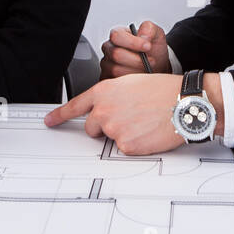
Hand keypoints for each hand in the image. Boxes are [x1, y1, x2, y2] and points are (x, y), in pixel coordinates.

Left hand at [44, 72, 224, 154]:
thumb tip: (107, 109)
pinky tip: (148, 132)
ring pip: (110, 138)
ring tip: (143, 123)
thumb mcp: (132, 84)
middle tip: (128, 120)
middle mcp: (104, 110)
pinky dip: (136, 144)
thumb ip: (113, 96)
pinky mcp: (125, 145)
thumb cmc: (163, 91)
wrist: (183, 103)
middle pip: (91, 127)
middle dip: (105, 127)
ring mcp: (113, 129)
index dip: (60, 116)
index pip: (75, 106)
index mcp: (104, 92)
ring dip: (123, 134)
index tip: (50, 121)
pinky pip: (125, 149)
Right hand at [100, 21, 170, 78]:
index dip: (133, 42)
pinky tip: (140, 77)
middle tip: (151, 61)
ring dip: (136, 71)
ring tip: (147, 69)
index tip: (148, 46)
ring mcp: (106, 65)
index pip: (116, 36)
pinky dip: (131, 82)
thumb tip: (143, 37)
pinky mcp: (108, 79)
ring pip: (116, 70)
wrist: (157, 67)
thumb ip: (149, 29)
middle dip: (137, 60)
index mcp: (117, 35)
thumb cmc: (153, 50)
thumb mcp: (156, 34)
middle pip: (116, 55)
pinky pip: (116, 83)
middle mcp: (109, 49)